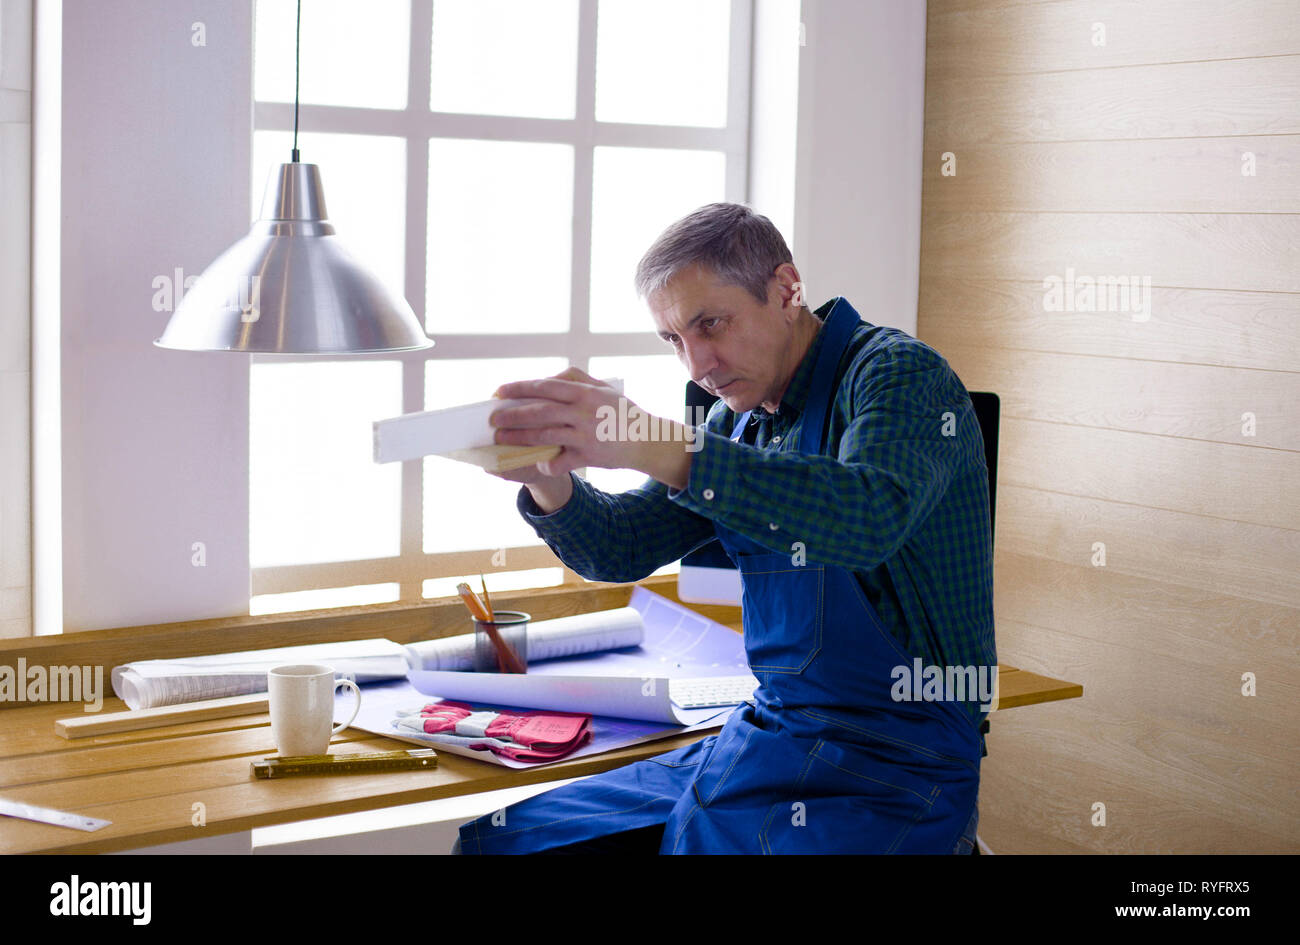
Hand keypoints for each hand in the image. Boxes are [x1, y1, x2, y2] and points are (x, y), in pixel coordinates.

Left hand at [488, 367, 642, 478]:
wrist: (647, 440)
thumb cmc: (622, 412)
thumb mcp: (602, 388)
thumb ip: (575, 378)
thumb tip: (546, 377)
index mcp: (584, 393)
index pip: (545, 386)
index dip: (519, 388)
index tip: (499, 391)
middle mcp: (583, 412)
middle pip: (539, 411)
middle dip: (512, 415)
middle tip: (493, 419)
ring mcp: (585, 435)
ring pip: (544, 435)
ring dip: (519, 438)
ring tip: (501, 438)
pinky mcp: (588, 457)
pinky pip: (561, 462)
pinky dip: (547, 464)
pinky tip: (539, 463)